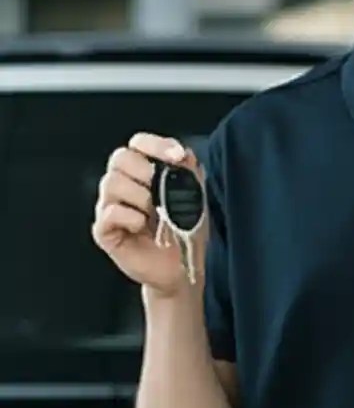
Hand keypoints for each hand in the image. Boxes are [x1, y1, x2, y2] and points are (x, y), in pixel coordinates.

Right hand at [91, 132, 209, 298]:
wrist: (182, 265)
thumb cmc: (185, 227)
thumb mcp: (194, 194)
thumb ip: (188, 170)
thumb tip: (182, 153)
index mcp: (143, 171)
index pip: (138, 143)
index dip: (156, 145)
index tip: (178, 156)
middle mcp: (123, 184)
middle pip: (120, 158)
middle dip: (146, 171)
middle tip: (164, 190)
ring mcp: (110, 206)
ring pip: (111, 183)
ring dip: (140, 196)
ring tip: (156, 212)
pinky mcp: (105, 230)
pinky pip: (108, 213)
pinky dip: (129, 216)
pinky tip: (143, 225)